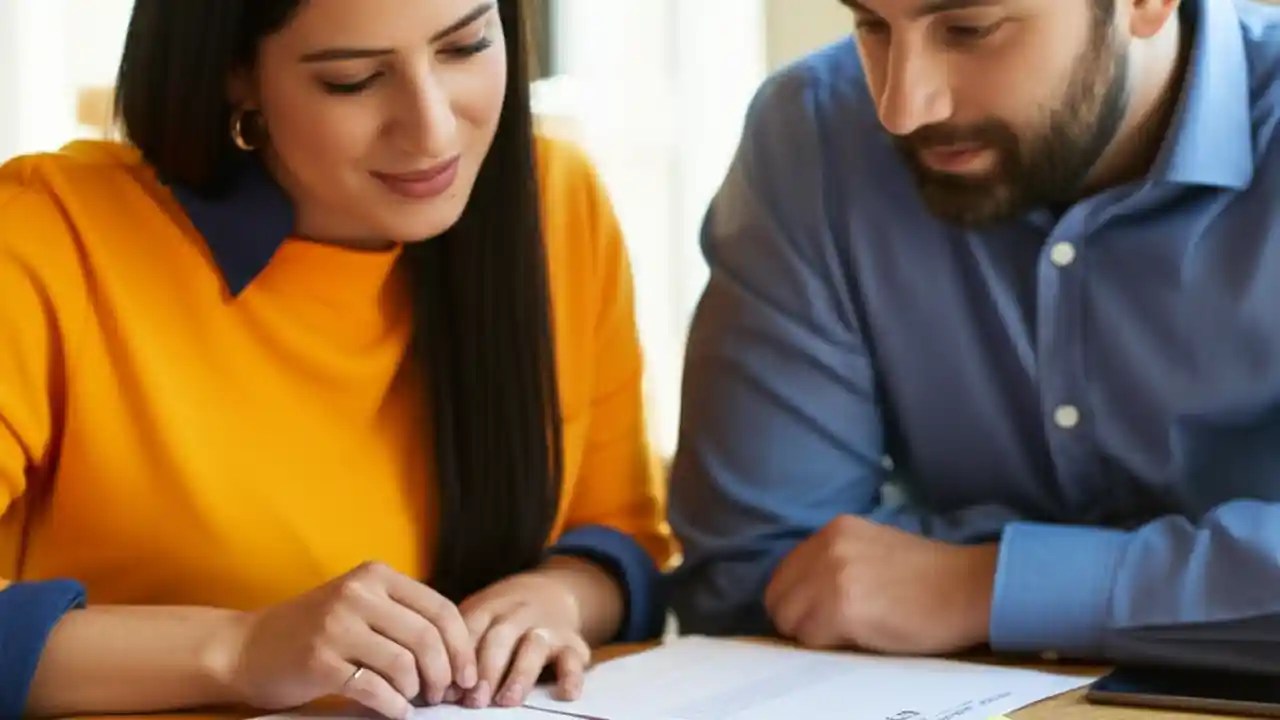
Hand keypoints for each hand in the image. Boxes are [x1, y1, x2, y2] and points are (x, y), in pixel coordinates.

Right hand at [219, 562, 477, 719]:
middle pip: (427, 638)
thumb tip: (458, 657)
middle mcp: (358, 594)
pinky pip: (375, 688)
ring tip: (413, 699)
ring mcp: (337, 626)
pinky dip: (394, 706)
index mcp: (375, 576)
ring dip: (417, 691)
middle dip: (444, 673)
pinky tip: (395, 710)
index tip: (468, 674)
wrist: (245, 647)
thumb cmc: (313, 631)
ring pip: (405, 664)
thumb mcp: (359, 606)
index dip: (462, 646)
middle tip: (442, 693)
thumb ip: (402, 618)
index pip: (440, 608)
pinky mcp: (320, 661)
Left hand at [457, 559, 591, 708]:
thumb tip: (443, 692)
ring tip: (507, 700)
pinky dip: (571, 676)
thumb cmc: (504, 621)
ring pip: (534, 645)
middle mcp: (519, 614)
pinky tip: (565, 694)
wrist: (552, 593)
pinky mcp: (573, 644)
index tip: (450, 688)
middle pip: (500, 636)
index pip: (471, 628)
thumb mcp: (481, 621)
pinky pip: (574, 658)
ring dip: (519, 673)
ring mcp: (547, 628)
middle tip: (475, 700)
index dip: (459, 658)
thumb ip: (464, 651)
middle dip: (487, 669)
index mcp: (489, 608)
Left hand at [765, 516, 997, 654]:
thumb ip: (835, 562)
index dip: (797, 601)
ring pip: (790, 621)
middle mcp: (827, 547)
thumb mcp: (873, 550)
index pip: (784, 574)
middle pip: (779, 598)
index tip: (817, 616)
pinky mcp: (843, 608)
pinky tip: (860, 638)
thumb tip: (803, 596)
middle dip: (798, 620)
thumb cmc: (930, 577)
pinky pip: (811, 638)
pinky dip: (829, 645)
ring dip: (813, 634)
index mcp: (833, 530)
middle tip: (831, 631)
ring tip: (849, 633)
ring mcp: (832, 576)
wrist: (969, 587)